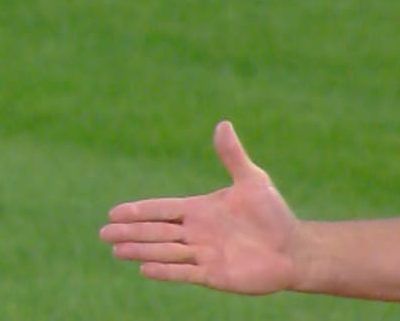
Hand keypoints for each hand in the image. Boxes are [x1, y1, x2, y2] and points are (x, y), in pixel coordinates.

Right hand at [100, 121, 302, 294]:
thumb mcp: (253, 181)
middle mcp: (196, 233)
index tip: (113, 212)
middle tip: (104, 234)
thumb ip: (232, 156)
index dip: (137, 211)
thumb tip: (223, 124)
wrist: (295, 249)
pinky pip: (184, 272)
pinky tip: (144, 269)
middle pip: (155, 231)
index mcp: (199, 210)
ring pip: (164, 251)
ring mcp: (203, 255)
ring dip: (140, 250)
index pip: (161, 209)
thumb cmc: (274, 214)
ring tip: (116, 251)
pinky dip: (165, 271)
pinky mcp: (214, 275)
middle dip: (130, 232)